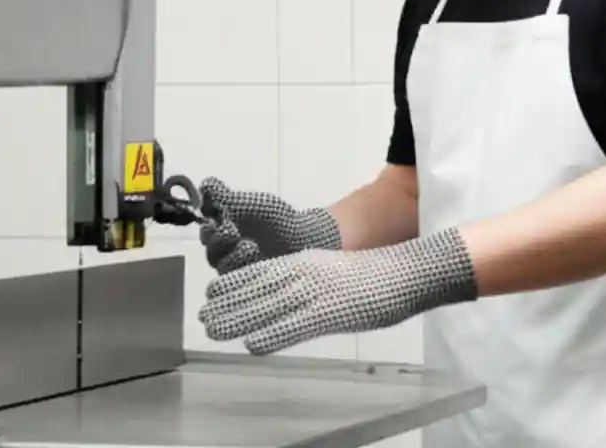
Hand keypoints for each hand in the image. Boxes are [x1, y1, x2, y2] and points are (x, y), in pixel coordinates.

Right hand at [198, 177, 341, 273]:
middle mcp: (226, 246)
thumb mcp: (250, 202)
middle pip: (209, 246)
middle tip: (231, 230)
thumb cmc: (277, 218)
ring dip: (230, 252)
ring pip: (218, 262)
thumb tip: (203, 185)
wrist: (304, 238)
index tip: (213, 216)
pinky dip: (241, 264)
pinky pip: (232, 276)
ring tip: (249, 245)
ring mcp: (234, 264)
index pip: (205, 226)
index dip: (206, 222)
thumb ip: (224, 195)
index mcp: (225, 226)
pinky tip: (254, 256)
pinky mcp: (244, 279)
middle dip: (216, 237)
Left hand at [198, 227, 477, 354]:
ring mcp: (316, 293)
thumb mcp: (330, 269)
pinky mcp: (330, 313)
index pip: (261, 270)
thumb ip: (307, 276)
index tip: (211, 292)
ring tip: (213, 328)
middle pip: (258, 288)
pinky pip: (295, 326)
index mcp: (306, 261)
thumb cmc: (370, 276)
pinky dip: (272, 334)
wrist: (404, 274)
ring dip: (238, 317)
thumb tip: (284, 290)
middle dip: (228, 302)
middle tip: (202, 314)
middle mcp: (305, 273)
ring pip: (269, 305)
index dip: (235, 282)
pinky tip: (252, 344)